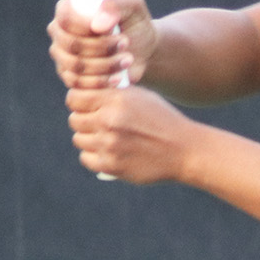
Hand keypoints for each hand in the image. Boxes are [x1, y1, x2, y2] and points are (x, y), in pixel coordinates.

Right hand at [48, 0, 157, 88]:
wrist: (143, 50)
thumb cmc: (135, 22)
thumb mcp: (133, 5)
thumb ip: (117, 4)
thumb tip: (98, 25)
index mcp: (67, 9)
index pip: (65, 18)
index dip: (88, 26)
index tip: (114, 29)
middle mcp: (59, 32)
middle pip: (71, 44)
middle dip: (103, 46)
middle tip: (125, 43)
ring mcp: (62, 56)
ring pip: (75, 66)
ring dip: (106, 65)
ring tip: (128, 59)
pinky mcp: (70, 77)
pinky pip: (78, 84)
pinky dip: (101, 82)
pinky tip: (119, 77)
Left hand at [67, 84, 195, 183]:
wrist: (184, 149)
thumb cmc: (163, 120)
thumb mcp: (141, 97)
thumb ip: (112, 94)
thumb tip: (85, 93)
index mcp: (115, 100)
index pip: (74, 98)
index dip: (78, 101)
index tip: (84, 106)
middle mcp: (109, 121)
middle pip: (74, 120)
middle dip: (83, 120)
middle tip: (95, 123)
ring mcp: (109, 145)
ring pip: (79, 139)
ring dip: (88, 138)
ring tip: (104, 138)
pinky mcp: (111, 166)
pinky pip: (86, 158)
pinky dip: (94, 156)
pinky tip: (106, 152)